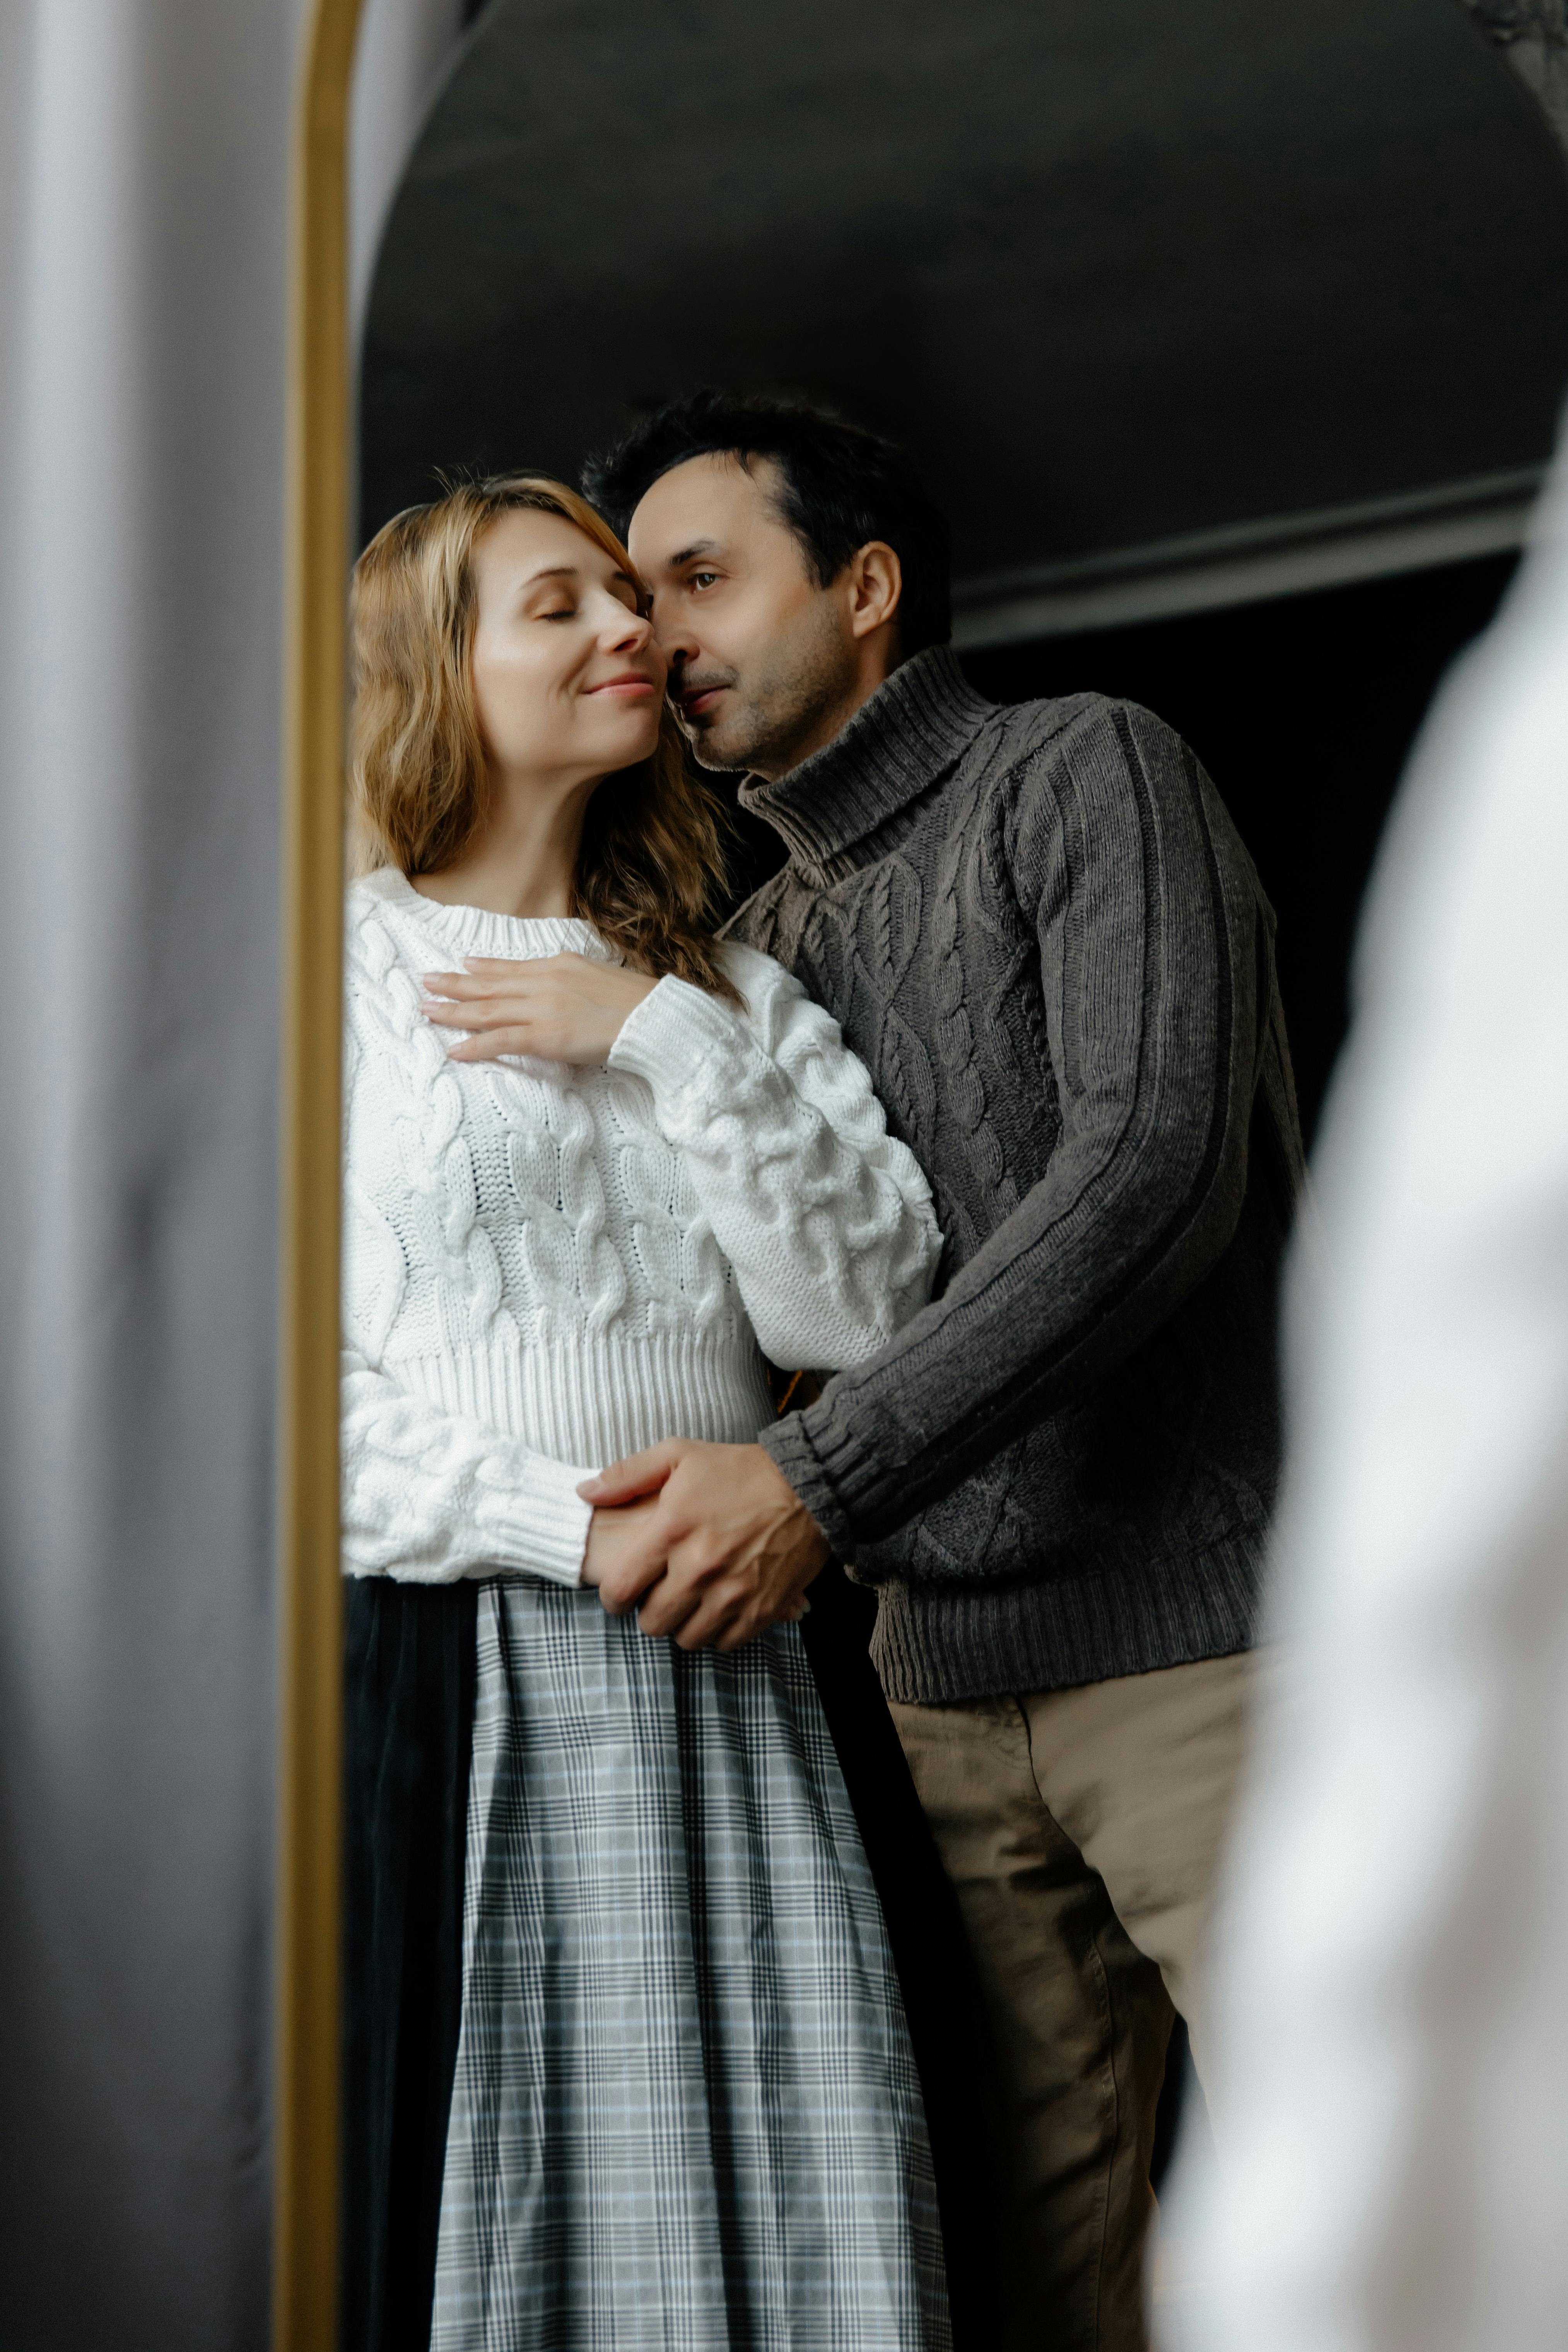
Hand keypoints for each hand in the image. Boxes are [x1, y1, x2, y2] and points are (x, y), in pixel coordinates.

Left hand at [422, 954, 655, 1063]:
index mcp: (557, 965)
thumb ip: (570, 974)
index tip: (460, 965)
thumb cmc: (634, 999)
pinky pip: (501, 1041)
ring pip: (486, 1010)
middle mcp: (543, 982)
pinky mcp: (545, 1037)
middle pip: (489, 986)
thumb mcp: (597, 973)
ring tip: (427, 1011)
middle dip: (454, 985)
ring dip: (453, 1011)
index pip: (510, 968)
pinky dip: (475, 1045)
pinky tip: (454, 1050)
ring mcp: (541, 1009)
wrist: (652, 1016)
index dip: (482, 968)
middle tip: (426, 983)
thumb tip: (557, 971)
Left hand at [577, 1441, 827, 1650]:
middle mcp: (699, 1568)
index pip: (621, 1589)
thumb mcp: (679, 1455)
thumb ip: (627, 1475)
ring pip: (687, 1638)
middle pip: (652, 1622)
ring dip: (684, 1624)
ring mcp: (732, 1593)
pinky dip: (718, 1632)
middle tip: (660, 1596)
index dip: (614, 1598)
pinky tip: (719, 1609)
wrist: (809, 1485)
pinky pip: (724, 1642)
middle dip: (650, 1612)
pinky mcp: (762, 1609)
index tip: (621, 1593)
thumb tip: (583, 1492)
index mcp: (672, 1530)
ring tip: (689, 1604)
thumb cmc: (739, 1470)